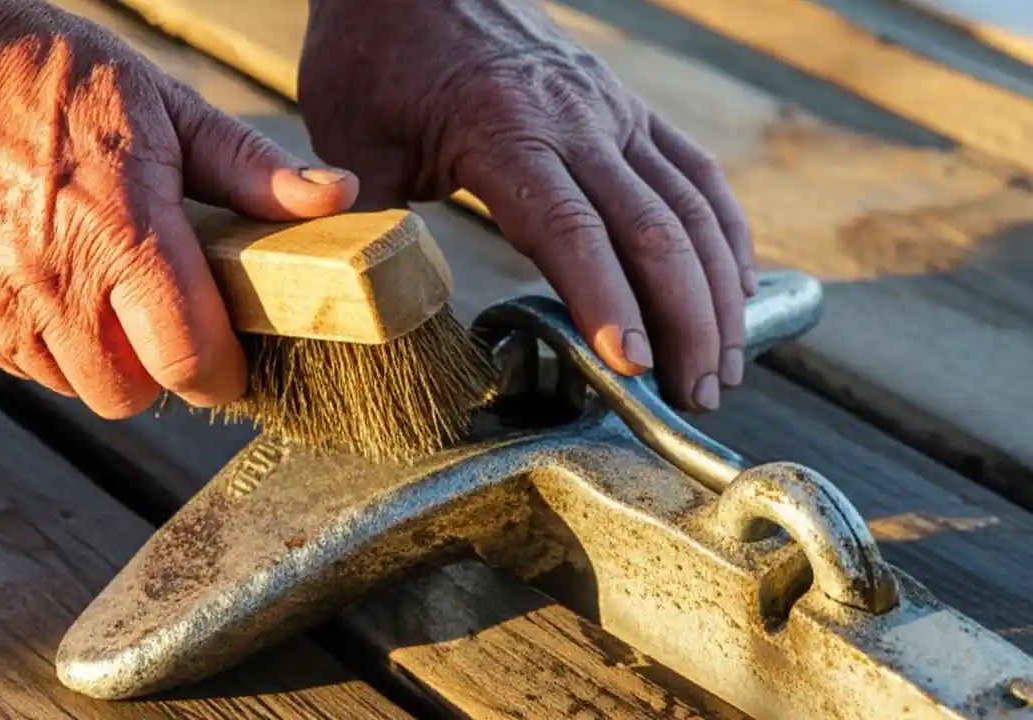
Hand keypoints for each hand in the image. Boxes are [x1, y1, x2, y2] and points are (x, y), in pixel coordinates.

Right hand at [0, 2, 356, 417]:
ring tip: (110, 297)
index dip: (223, 374)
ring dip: (106, 363)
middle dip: (163, 372)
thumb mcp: (169, 106)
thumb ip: (252, 168)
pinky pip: (23, 369)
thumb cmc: (54, 75)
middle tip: (169, 323)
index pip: (189, 359)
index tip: (233, 361)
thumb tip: (338, 195)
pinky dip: (53, 350)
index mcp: (122, 231)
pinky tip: (60, 290)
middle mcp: (56, 280)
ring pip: (77, 389)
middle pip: (133, 395)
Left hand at [299, 0, 755, 411]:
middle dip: (684, 320)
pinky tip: (738, 291)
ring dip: (717, 292)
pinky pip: (696, 174)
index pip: (571, 228)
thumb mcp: (353, 136)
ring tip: (723, 367)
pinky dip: (726, 236)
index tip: (636, 365)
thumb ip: (367, 219)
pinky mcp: (629, 109)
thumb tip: (366, 298)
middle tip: (692, 397)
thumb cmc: (378, 58)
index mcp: (505, 131)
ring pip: (690, 207)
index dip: (607, 300)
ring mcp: (613, 111)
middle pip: (652, 229)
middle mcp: (576, 120)